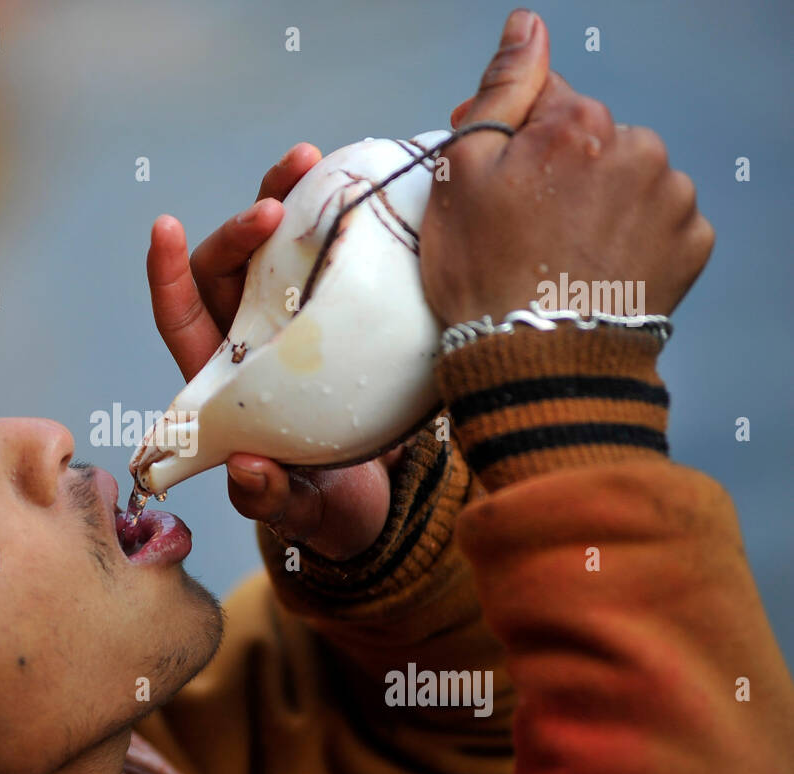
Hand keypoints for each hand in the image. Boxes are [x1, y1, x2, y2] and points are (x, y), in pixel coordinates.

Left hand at [146, 144, 403, 561]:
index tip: (166, 227)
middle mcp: (246, 338)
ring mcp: (290, 318)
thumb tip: (244, 468)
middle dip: (242, 227)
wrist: (370, 499)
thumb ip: (266, 496)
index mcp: (217, 378)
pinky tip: (360, 185)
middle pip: (227, 267)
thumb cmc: (316, 505)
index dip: (167, 273)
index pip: (180, 317)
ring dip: (286, 198)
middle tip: (276, 206)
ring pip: (276, 247)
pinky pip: (326, 254)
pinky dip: (335, 217)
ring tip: (312, 160)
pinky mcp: (333, 309)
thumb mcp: (292, 508)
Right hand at [422, 9, 713, 325]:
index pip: (548, 103)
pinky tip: (597, 268)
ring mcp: (672, 198)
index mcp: (578, 124)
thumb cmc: (487, 273)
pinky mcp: (691, 244)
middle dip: (564, 173)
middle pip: (594, 142)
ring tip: (561, 256)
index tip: (496, 182)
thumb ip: (502, 89)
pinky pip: (660, 222)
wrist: (538, 361)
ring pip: (630, 179)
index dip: (514, 140)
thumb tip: (528, 26)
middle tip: (524, 231)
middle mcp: (637, 148)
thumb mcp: (461, 173)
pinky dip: (633, 238)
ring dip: (601, 204)